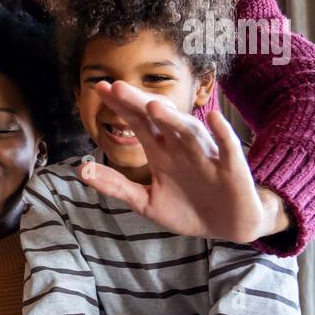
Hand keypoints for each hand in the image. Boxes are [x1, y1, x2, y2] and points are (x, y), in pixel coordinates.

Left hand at [78, 81, 291, 243]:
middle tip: (118, 87)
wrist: (227, 227)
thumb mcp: (146, 201)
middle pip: (159, 119)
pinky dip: (222, 134)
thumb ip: (116, 185)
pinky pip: (229, 148)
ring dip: (173, 118)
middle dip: (139, 103)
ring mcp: (207, 155)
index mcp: (160, 152)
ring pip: (189, 131)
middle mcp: (182, 147)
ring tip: (153, 106)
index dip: (121, 106)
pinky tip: (214, 118)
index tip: (101, 88)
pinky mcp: (232, 169)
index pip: (138, 122)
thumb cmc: (187, 210)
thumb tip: (82, 169)